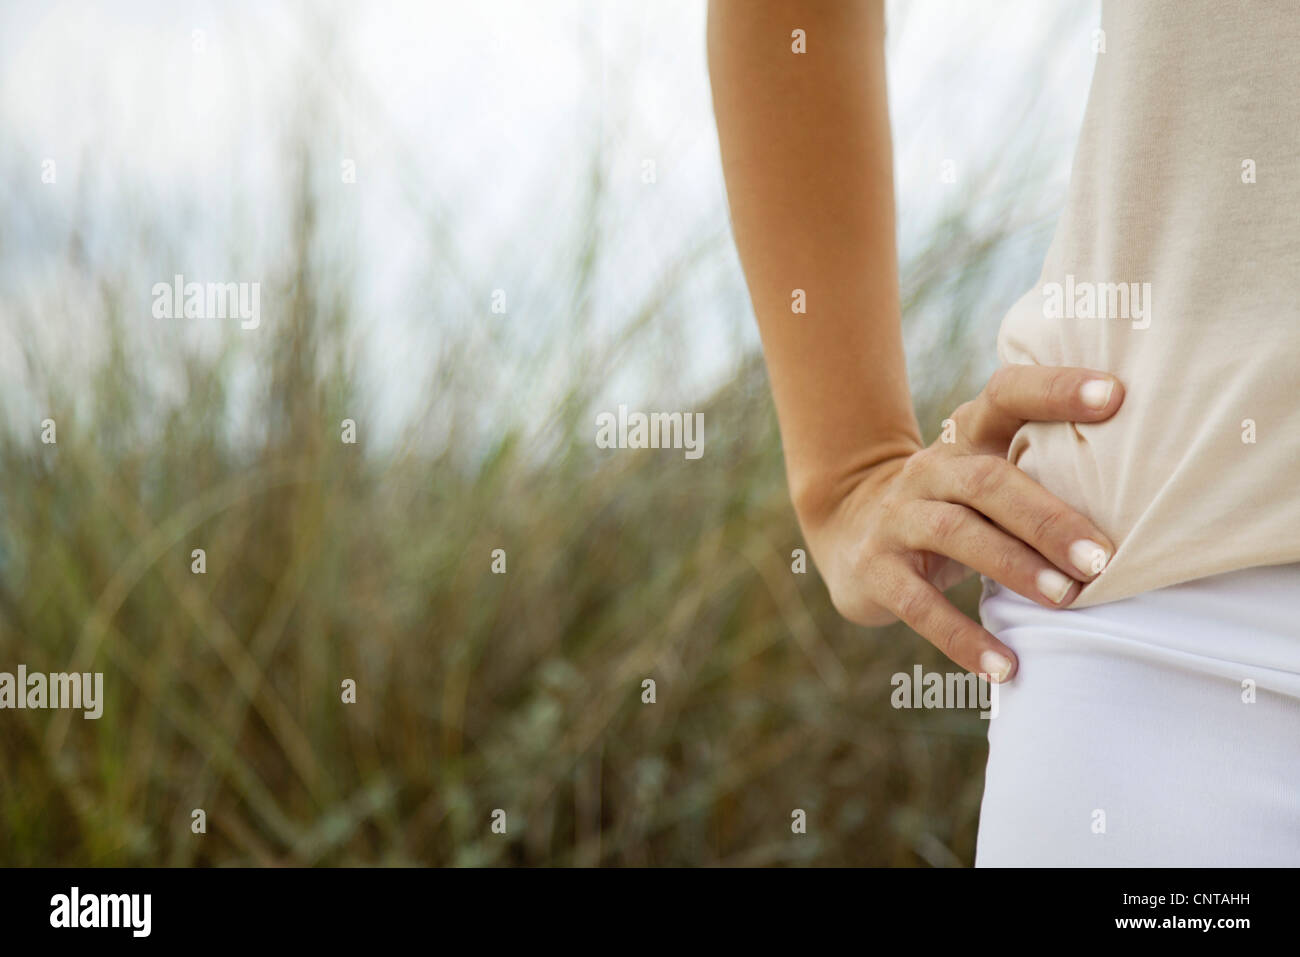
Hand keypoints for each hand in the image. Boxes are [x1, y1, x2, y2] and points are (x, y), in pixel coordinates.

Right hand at [801, 365, 1122, 681]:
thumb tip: (1145, 513)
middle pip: (987, 480)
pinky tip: (1004, 666)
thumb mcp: (982, 477)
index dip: (1055, 389)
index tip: (1115, 396)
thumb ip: (1039, 477)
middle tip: (1101, 559)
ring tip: (1065, 600)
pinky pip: (919, 605)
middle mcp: (929, 470)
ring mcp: (897, 518)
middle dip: (1047, 518)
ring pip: (955, 533)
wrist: (846, 528)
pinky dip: (963, 637)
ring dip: (1014, 567)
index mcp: (965, 438)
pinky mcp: (874, 569)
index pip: (1007, 395)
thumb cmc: (950, 506)